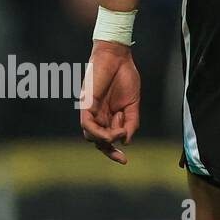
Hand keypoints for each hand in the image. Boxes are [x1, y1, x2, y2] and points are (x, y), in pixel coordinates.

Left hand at [79, 40, 140, 163]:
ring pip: (91, 136)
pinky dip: (98, 132)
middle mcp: (97, 116)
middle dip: (110, 148)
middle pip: (98, 141)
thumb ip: (131, 122)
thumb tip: (126, 141)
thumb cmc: (126, 77)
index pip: (107, 139)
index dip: (113, 152)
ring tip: (120, 131)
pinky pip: (87, 125)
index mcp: (109, 116)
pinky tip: (110, 131)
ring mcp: (91, 111)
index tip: (124, 161)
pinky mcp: (86, 105)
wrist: (119, 58)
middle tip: (122, 145)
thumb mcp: (133, 104)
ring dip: (107, 139)